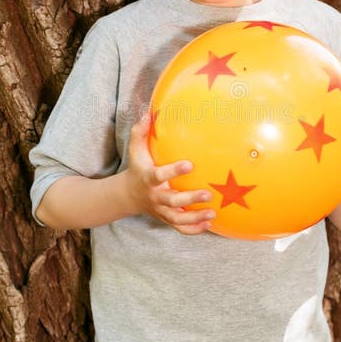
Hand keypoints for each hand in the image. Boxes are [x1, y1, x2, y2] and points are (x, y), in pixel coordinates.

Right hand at [125, 112, 215, 234]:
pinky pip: (180, 228)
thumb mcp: (135, 150)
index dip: (173, 171)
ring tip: (212, 213)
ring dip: (195, 218)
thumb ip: (141, 132)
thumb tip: (149, 112)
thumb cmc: (138, 168)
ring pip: (177, 218)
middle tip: (208, 194)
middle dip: (189, 199)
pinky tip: (208, 225)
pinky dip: (193, 229)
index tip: (189, 164)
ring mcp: (161, 210)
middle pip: (172, 201)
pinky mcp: (166, 218)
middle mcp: (155, 197)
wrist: (128, 195)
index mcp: (148, 178)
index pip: (159, 176)